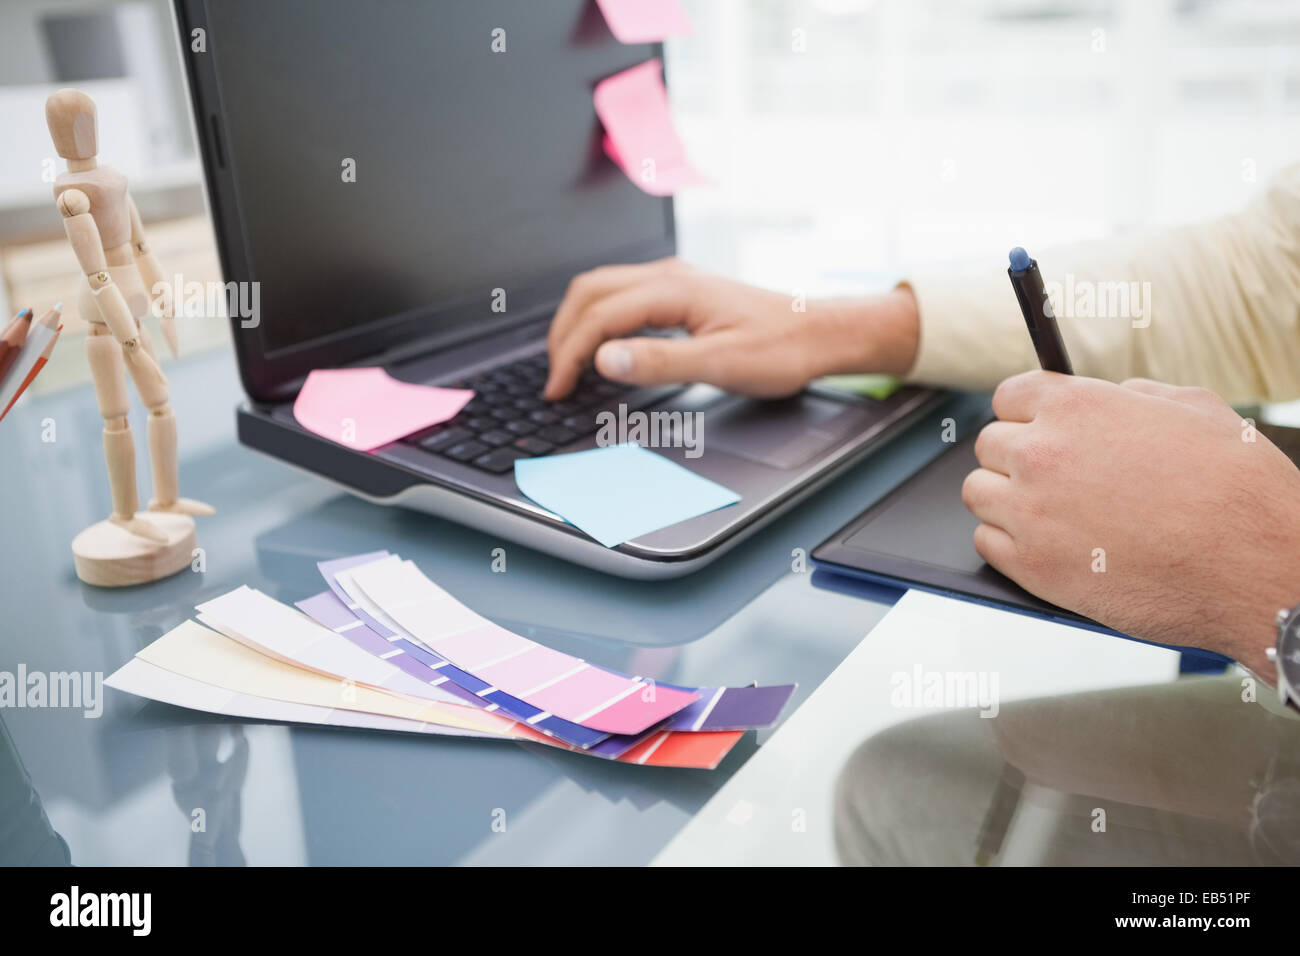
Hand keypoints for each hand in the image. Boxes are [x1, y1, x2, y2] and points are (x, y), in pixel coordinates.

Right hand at [543, 258, 919, 399]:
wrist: (820, 334)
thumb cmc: (781, 349)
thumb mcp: (721, 365)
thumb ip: (659, 361)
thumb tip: (604, 358)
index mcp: (673, 291)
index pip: (599, 316)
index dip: (569, 353)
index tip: (557, 388)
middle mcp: (669, 277)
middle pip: (590, 292)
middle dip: (561, 333)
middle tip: (554, 378)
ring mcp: (675, 281)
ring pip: (603, 289)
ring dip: (576, 322)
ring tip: (566, 363)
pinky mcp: (682, 293)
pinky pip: (623, 295)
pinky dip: (598, 318)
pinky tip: (601, 345)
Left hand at [963, 372, 1299, 675]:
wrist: (1256, 567)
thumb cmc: (1237, 489)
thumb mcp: (1195, 409)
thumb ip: (1135, 396)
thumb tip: (1112, 398)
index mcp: (1076, 407)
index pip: (1009, 396)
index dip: (1027, 413)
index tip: (1037, 428)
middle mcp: (1041, 453)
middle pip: (989, 445)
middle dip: (1017, 457)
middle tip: (1051, 477)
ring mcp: (1029, 512)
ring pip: (978, 493)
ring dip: (1005, 499)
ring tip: (1045, 511)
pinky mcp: (1031, 566)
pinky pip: (985, 543)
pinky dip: (1007, 543)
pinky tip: (1043, 544)